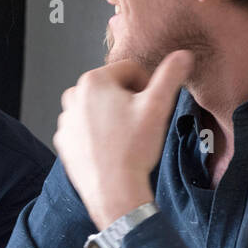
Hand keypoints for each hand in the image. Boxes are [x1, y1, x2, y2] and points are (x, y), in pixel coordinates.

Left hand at [53, 49, 193, 228]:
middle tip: (139, 123)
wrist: (114, 191)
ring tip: (126, 137)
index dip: (147, 85)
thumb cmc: (133, 150)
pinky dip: (99, 134)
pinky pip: (86, 128)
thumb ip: (171, 75)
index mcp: (94, 81)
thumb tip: (183, 56)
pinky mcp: (64, 141)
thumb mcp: (159, 106)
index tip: (151, 106)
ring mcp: (66, 120)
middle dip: (128, 100)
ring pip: (99, 108)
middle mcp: (73, 96)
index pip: (130, 70)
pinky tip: (112, 148)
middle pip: (112, 88)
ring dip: (114, 116)